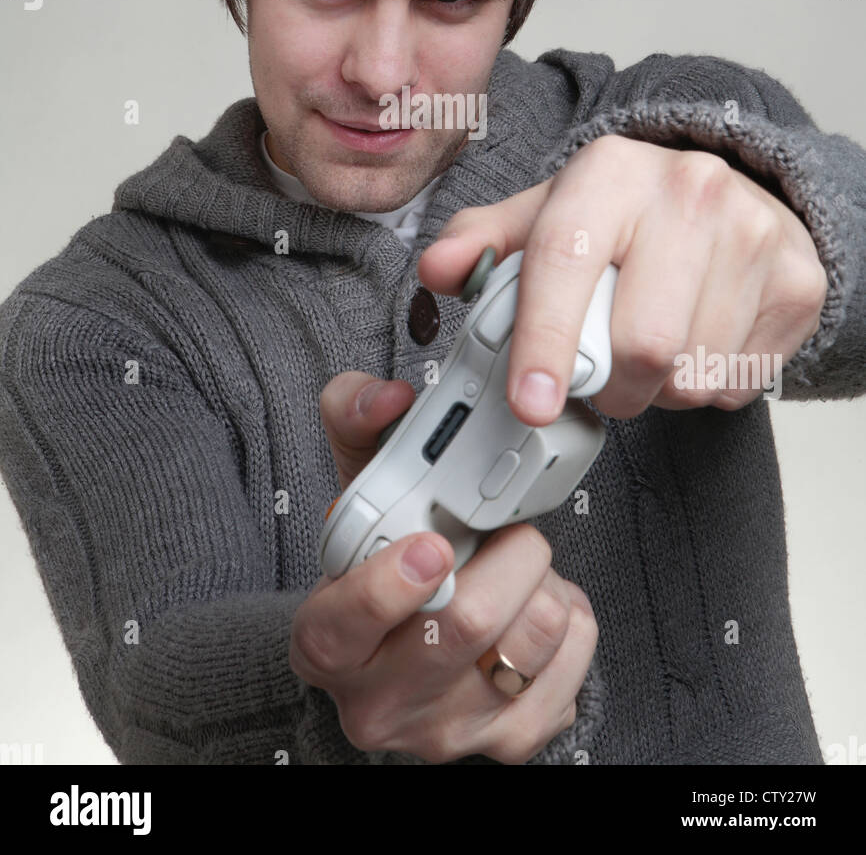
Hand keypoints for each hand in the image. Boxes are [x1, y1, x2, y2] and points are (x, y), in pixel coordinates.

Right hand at [294, 371, 597, 763]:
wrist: (405, 654)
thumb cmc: (385, 566)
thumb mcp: (358, 491)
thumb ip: (357, 423)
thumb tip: (387, 398)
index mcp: (326, 643)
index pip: (342, 628)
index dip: (388, 587)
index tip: (431, 545)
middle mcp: (381, 701)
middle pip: (465, 625)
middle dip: (504, 555)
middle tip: (502, 529)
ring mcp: (449, 732)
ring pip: (529, 638)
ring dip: (541, 581)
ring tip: (515, 568)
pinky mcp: (511, 742)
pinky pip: (573, 659)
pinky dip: (569, 612)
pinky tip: (534, 604)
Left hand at [417, 135, 828, 422]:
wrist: (734, 194)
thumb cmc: (626, 217)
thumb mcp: (547, 215)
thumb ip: (483, 243)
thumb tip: (439, 270)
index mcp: (610, 171)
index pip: (566, 261)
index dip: (544, 341)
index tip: (531, 404)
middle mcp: (690, 190)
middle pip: (641, 342)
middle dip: (609, 387)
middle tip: (598, 378)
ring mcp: (754, 234)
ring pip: (691, 373)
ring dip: (658, 390)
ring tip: (650, 348)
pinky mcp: (797, 282)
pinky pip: (738, 381)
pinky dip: (707, 384)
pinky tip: (697, 342)